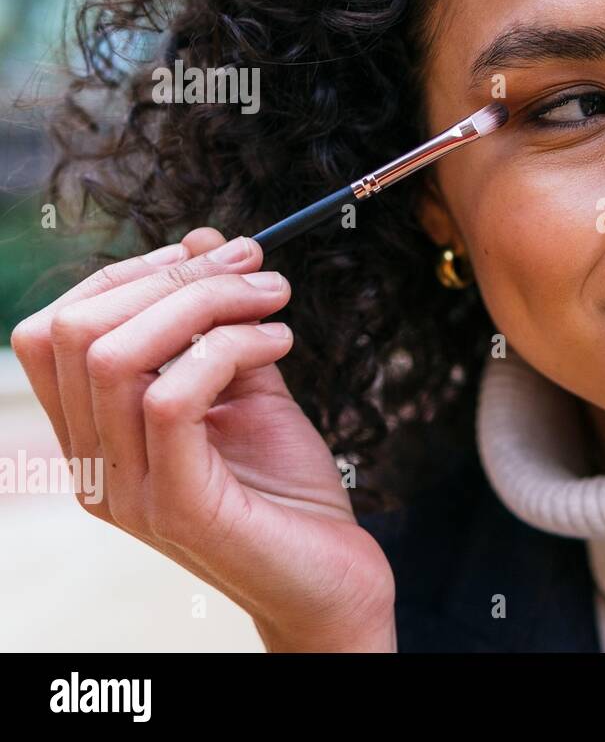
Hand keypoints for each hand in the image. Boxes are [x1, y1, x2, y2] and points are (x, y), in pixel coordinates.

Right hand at [10, 228, 395, 650]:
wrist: (333, 580)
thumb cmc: (287, 490)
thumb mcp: (250, 390)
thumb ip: (221, 324)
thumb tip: (205, 240)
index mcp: (96, 434)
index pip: (55, 330)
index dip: (127, 274)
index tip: (208, 253)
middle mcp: (94, 464)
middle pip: (77, 330)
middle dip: (172, 276)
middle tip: (254, 267)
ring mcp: (126, 488)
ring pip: (117, 355)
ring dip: (206, 304)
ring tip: (274, 301)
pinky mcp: (175, 504)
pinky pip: (171, 399)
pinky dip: (229, 348)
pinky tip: (281, 342)